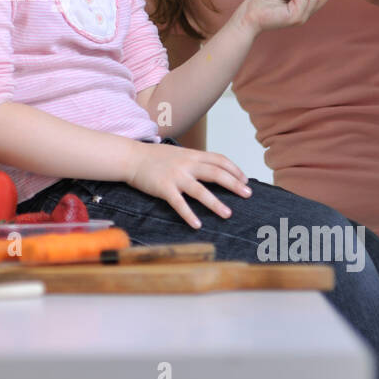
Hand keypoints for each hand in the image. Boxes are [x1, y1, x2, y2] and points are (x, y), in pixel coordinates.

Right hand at [126, 142, 251, 228]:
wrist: (131, 157)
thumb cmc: (154, 157)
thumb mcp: (179, 153)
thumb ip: (194, 160)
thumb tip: (212, 169)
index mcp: (192, 155)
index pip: (219, 160)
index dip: (234, 169)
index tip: (245, 179)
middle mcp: (187, 164)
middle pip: (216, 173)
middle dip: (234, 184)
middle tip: (247, 195)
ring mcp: (176, 176)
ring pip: (201, 191)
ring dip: (216, 203)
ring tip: (228, 214)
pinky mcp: (164, 188)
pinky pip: (179, 204)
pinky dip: (189, 215)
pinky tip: (197, 224)